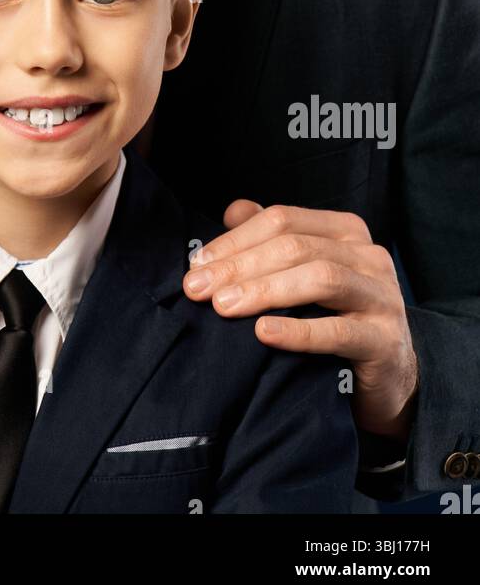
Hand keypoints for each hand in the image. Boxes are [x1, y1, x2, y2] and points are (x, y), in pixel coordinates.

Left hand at [183, 200, 418, 440]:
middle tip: (199, 289)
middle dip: (240, 266)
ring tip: (224, 307)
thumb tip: (233, 210)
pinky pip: (338, 331)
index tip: (196, 265)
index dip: (235, 239)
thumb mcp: (304, 272)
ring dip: (264, 291)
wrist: (389, 373)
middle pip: (296, 247)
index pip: (282, 220)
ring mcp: (381, 296)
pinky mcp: (385, 340)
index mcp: (345, 231)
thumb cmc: (336, 316)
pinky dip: (298, 331)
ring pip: (319, 278)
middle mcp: (368, 255)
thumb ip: (272, 238)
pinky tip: (264, 332)